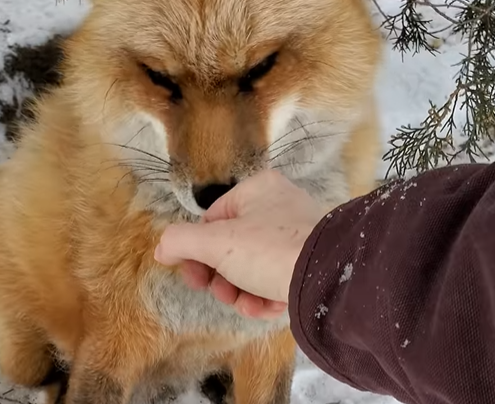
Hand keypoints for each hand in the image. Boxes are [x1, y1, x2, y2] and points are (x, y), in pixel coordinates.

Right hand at [154, 170, 324, 319]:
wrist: (328, 277)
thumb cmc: (270, 250)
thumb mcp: (216, 243)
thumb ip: (181, 241)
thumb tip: (163, 248)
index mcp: (259, 189)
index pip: (212, 219)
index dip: (197, 252)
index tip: (194, 277)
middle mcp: (281, 206)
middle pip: (232, 246)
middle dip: (221, 277)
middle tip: (221, 294)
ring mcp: (299, 235)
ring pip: (254, 267)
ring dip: (242, 292)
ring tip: (246, 305)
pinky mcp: (312, 262)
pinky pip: (278, 279)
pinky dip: (267, 297)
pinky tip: (266, 309)